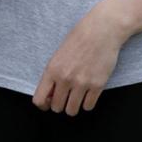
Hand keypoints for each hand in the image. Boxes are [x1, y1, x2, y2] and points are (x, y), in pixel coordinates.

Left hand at [32, 1, 129, 115]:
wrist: (101, 30)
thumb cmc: (79, 38)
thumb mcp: (59, 54)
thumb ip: (53, 74)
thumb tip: (50, 94)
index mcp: (52, 70)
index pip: (40, 100)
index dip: (43, 104)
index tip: (49, 101)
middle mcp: (65, 79)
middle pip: (56, 107)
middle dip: (60, 104)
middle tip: (65, 97)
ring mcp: (82, 83)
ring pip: (72, 110)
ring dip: (73, 106)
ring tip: (76, 97)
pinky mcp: (97, 85)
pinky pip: (88, 106)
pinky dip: (87, 103)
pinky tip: (88, 94)